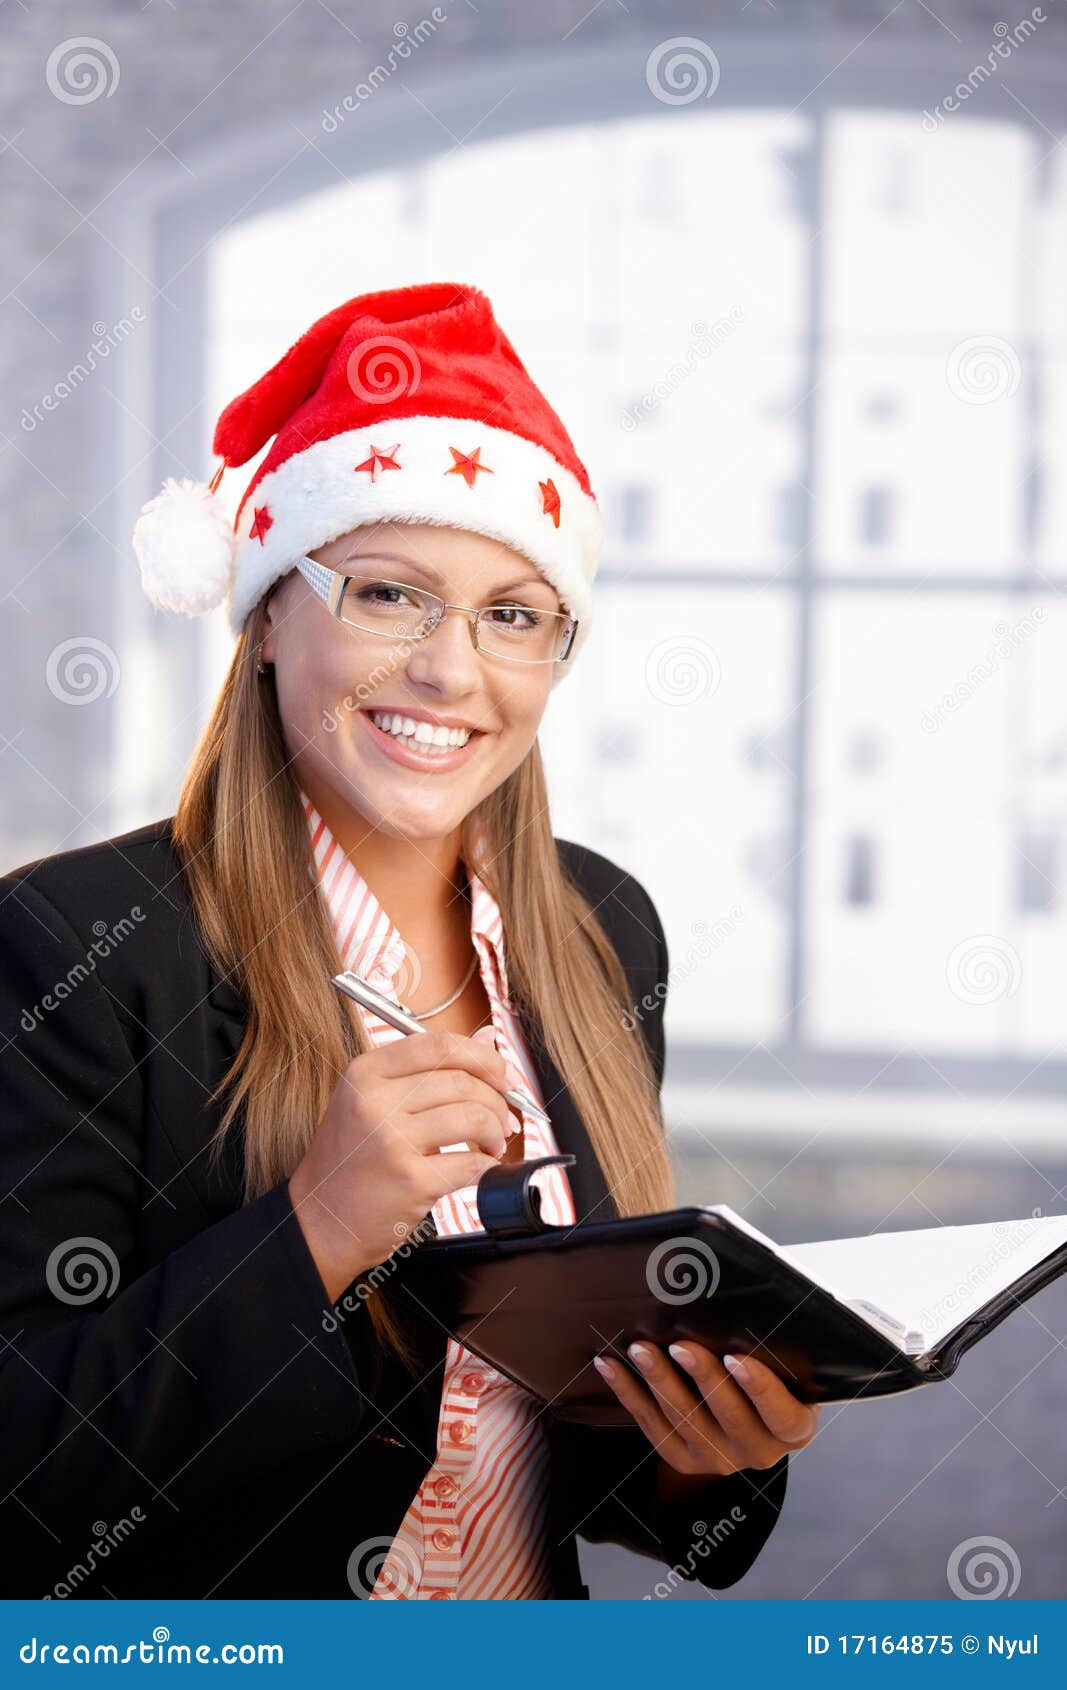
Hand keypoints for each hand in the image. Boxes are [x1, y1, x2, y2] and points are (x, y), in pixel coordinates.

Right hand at [289, 1029, 519, 1301]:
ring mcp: (392, 1141)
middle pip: (462, 1081)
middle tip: (502, 1119)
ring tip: (492, 1144)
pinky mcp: (412, 1180)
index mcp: (365, 1073)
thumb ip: (428, 1070)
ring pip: (473, 1117)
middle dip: (496, 1100)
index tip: (500, 1076)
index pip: (439, 1046)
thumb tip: (488, 1038)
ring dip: (495, 1132)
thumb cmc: (348, 1161)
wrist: (318, 1221)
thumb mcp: (371, 1101)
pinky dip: (488, 1165)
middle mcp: (375, 1101)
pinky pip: (472, 1163)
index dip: (482, 1058)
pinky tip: (482, 1167)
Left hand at [593, 1341, 818, 1489]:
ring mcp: (719, 1460)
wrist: (752, 1414)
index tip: (735, 1358)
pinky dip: (629, 1393)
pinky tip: (610, 1365)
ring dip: (660, 1381)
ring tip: (641, 1350)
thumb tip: (741, 1303)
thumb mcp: (789, 1366)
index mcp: (793, 1430)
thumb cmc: (775, 1375)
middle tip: (679, 1345)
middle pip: (728, 1415)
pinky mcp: (684, 1459)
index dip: (760, 1389)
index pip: (782, 1415)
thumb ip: (774, 1348)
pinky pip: (652, 1425)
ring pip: (685, 1420)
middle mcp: (759, 1451)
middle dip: (701, 1377)